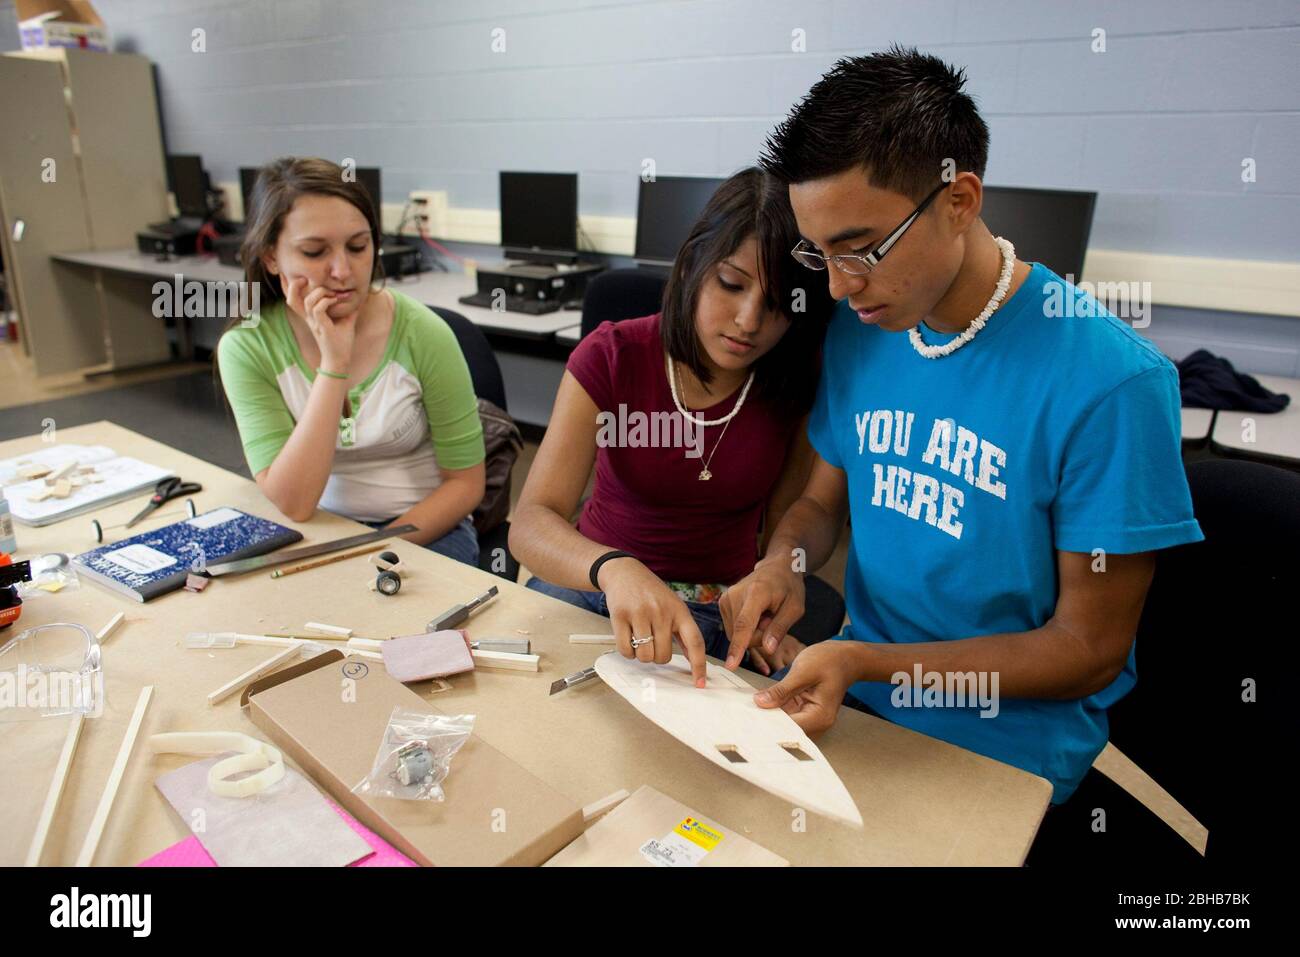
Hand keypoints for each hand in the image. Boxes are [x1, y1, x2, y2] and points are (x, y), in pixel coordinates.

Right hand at [285, 275, 356, 373]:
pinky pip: (318, 310)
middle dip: (296, 286)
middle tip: (315, 281)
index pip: (294, 300)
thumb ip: (349, 309)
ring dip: (321, 293)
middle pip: (291, 299)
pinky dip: (327, 302)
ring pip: (308, 302)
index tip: (301, 277)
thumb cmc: (341, 342)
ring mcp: (315, 323)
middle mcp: (310, 319)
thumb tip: (358, 298)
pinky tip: (336, 301)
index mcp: (311, 316)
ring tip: (333, 294)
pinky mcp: (323, 328)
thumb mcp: (346, 321)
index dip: (291, 287)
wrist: (340, 360)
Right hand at [598, 559, 706, 686]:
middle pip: (664, 656)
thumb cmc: (651, 593)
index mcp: (679, 611)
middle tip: (652, 643)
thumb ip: (683, 632)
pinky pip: (626, 650)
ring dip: (641, 655)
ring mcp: (640, 613)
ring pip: (645, 656)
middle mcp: (662, 612)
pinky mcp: (620, 615)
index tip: (700, 683)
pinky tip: (628, 638)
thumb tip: (694, 659)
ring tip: (640, 640)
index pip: (695, 642)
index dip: (699, 665)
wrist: (624, 572)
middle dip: (657, 656)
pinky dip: (627, 652)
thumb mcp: (673, 606)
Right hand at [718, 554, 804, 669]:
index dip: (738, 647)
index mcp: (756, 593)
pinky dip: (746, 629)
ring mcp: (726, 598)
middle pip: (742, 634)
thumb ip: (780, 629)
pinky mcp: (722, 603)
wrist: (776, 568)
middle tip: (773, 619)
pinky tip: (756, 615)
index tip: (730, 665)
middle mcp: (735, 594)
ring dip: (752, 632)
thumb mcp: (795, 608)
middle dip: (759, 636)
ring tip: (765, 615)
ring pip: (736, 634)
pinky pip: (733, 629)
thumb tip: (768, 649)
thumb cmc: (788, 587)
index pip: (744, 625)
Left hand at [752, 640, 857, 734]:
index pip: (789, 729)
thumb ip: (781, 689)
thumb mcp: (803, 671)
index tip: (749, 721)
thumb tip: (760, 703)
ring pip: (784, 722)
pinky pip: (786, 713)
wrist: (846, 656)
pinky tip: (759, 703)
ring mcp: (811, 716)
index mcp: (820, 716)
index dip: (768, 725)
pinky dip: (774, 707)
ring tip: (747, 711)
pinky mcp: (805, 709)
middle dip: (766, 722)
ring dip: (768, 715)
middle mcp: (817, 722)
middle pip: (786, 729)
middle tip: (743, 716)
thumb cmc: (831, 661)